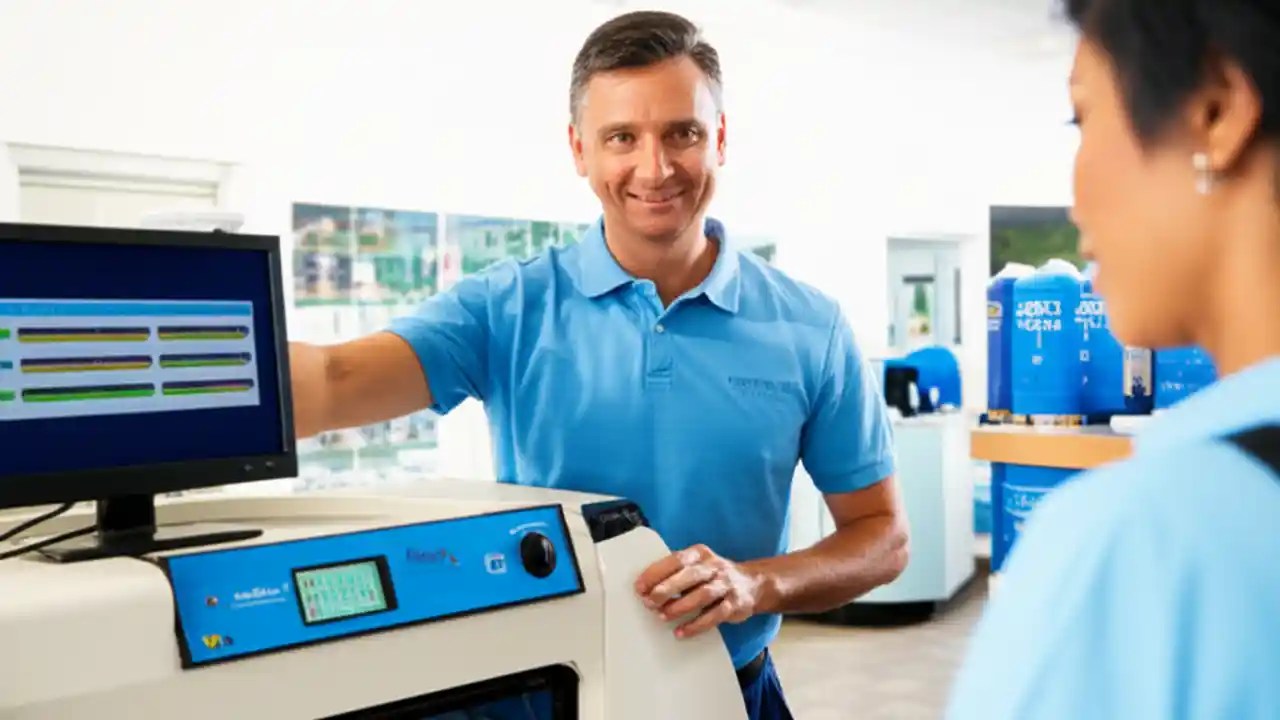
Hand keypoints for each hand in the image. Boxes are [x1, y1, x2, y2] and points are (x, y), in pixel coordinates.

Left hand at [634, 543, 761, 638]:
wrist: (754, 584)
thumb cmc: (715, 576)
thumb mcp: (697, 566)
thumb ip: (675, 574)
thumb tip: (647, 590)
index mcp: (700, 554)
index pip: (676, 560)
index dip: (657, 573)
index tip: (640, 587)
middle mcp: (714, 567)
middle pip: (689, 576)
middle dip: (667, 589)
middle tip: (650, 602)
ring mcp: (726, 585)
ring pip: (702, 595)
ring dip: (680, 607)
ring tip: (663, 616)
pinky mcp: (735, 604)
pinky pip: (715, 615)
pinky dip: (697, 625)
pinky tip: (681, 632)